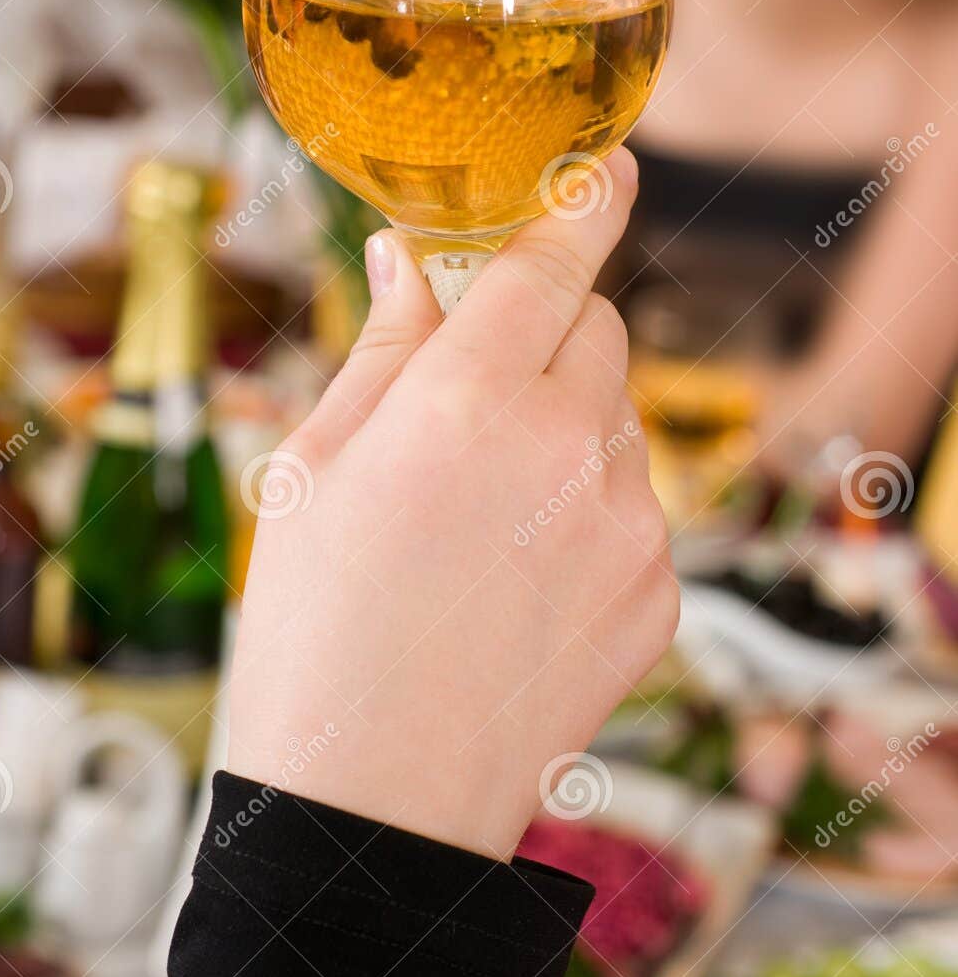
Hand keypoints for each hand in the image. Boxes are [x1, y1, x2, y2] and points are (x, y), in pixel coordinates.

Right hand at [228, 149, 677, 859]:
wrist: (375, 809)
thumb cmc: (314, 631)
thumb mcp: (313, 470)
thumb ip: (383, 346)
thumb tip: (409, 256)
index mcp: (468, 402)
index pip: (555, 259)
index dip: (587, 199)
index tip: (606, 167)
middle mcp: (570, 448)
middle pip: (599, 330)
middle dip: (547, 334)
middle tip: (473, 395)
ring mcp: (631, 525)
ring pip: (619, 422)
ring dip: (568, 431)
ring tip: (482, 521)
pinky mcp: (662, 592)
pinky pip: (637, 507)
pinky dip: (592, 513)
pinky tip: (520, 581)